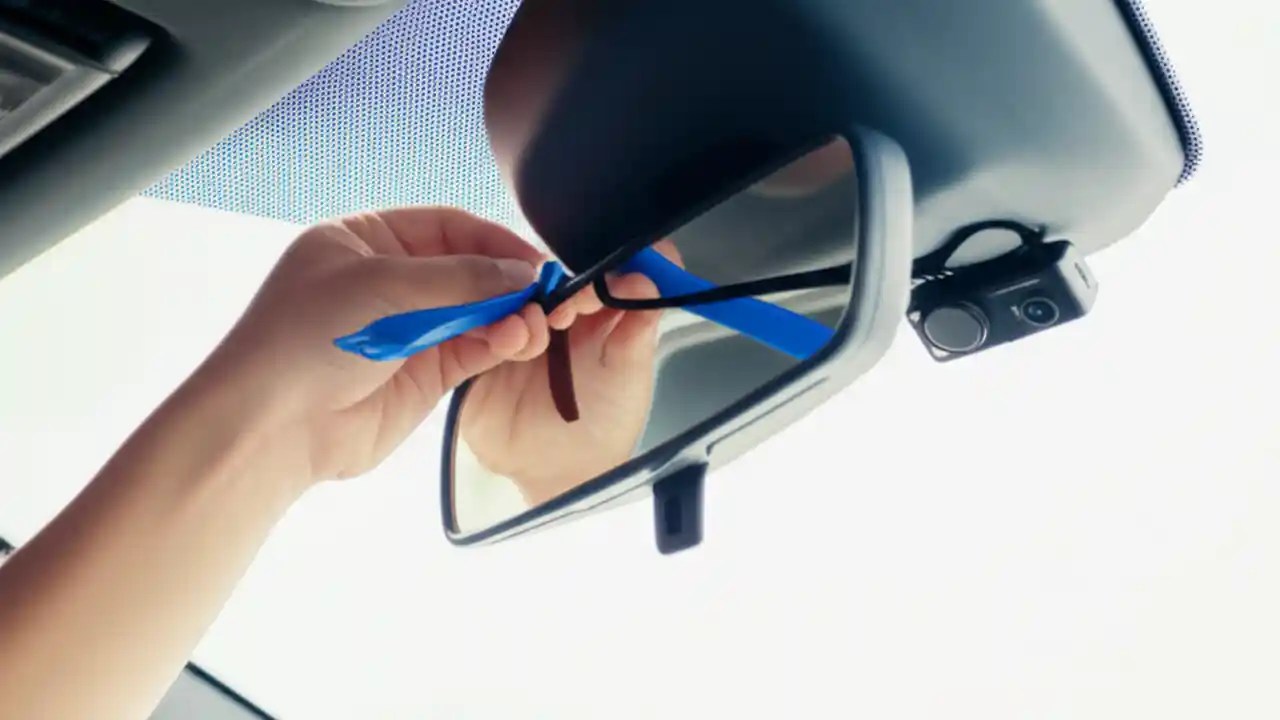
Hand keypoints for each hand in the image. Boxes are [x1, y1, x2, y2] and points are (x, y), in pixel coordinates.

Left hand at [197, 207, 550, 484]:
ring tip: (531, 327)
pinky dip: (499, 345)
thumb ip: (459, 279)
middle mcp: (390, 281)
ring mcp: (409, 329)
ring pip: (478, 313)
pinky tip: (516, 343)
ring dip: (509, 317)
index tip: (534, 259)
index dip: (493, 239)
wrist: (271, 427)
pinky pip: (474, 351)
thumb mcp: (381, 287)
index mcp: (365, 240)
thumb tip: (524, 272)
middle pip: (469, 270)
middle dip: (507, 281)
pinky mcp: (423, 375)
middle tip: (545, 296)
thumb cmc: (305, 337)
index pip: (447, 227)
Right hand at [459, 243, 680, 504]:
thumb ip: (639, 328)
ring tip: (535, 333)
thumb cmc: (603, 424)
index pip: (603, 267)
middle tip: (565, 313)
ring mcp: (515, 323)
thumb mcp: (629, 377)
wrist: (557, 472)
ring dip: (525, 306)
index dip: (607, 265)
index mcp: (597, 308)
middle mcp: (556, 308)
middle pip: (553, 273)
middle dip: (562, 287)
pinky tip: (501, 338)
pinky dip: (488, 322)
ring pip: (513, 291)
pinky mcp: (480, 344)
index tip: (608, 281)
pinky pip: (475, 321)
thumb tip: (646, 279)